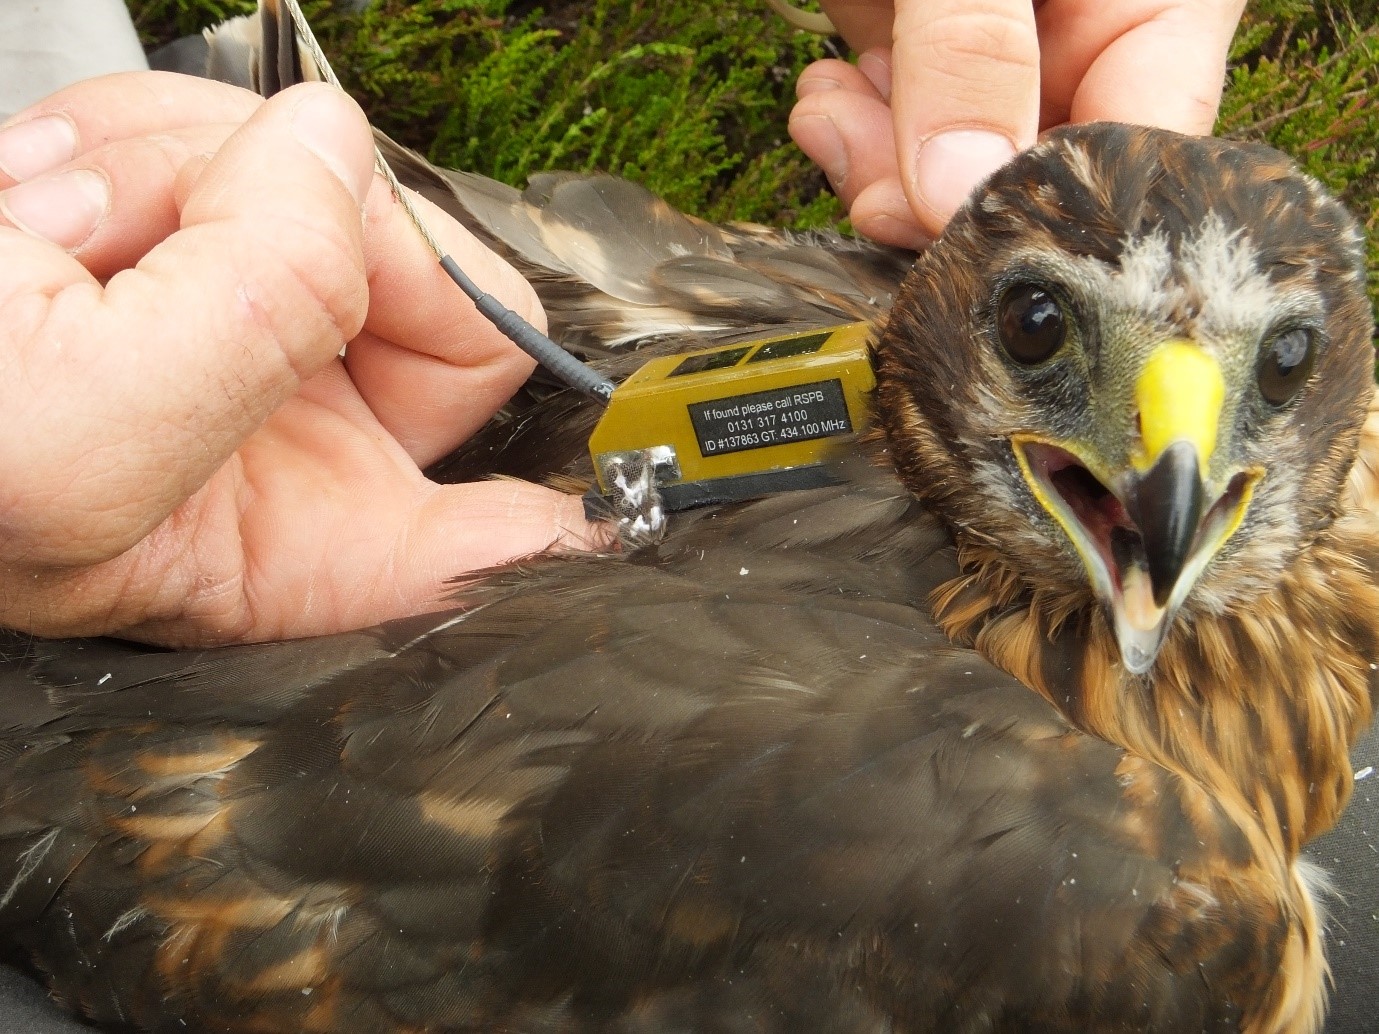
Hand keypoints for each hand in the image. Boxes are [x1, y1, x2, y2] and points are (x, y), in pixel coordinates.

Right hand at [0, 72, 604, 646]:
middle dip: (327, 232)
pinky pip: (253, 148)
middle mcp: (296, 450)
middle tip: (185, 236)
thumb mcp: (73, 435)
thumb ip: (255, 307)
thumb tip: (339, 160)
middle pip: (447, 304)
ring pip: (339, 197)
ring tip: (66, 228)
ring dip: (198, 176)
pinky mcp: (205, 250)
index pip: (500, 531)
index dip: (585, 501)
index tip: (648, 477)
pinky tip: (58, 199)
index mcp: (301, 549)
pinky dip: (151, 141)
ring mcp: (255, 341)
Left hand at [789, 0, 1245, 247]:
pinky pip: (893, 122)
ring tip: (836, 120)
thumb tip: (956, 187)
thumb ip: (970, 43)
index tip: (965, 230)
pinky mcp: (921, 42)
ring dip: (881, 167)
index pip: (1133, 146)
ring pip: (950, 162)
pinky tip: (826, 102)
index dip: (1051, 209)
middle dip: (944, 198)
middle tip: (882, 196)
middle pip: (1030, 170)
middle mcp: (1084, 34)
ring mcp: (999, 43)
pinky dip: (850, 130)